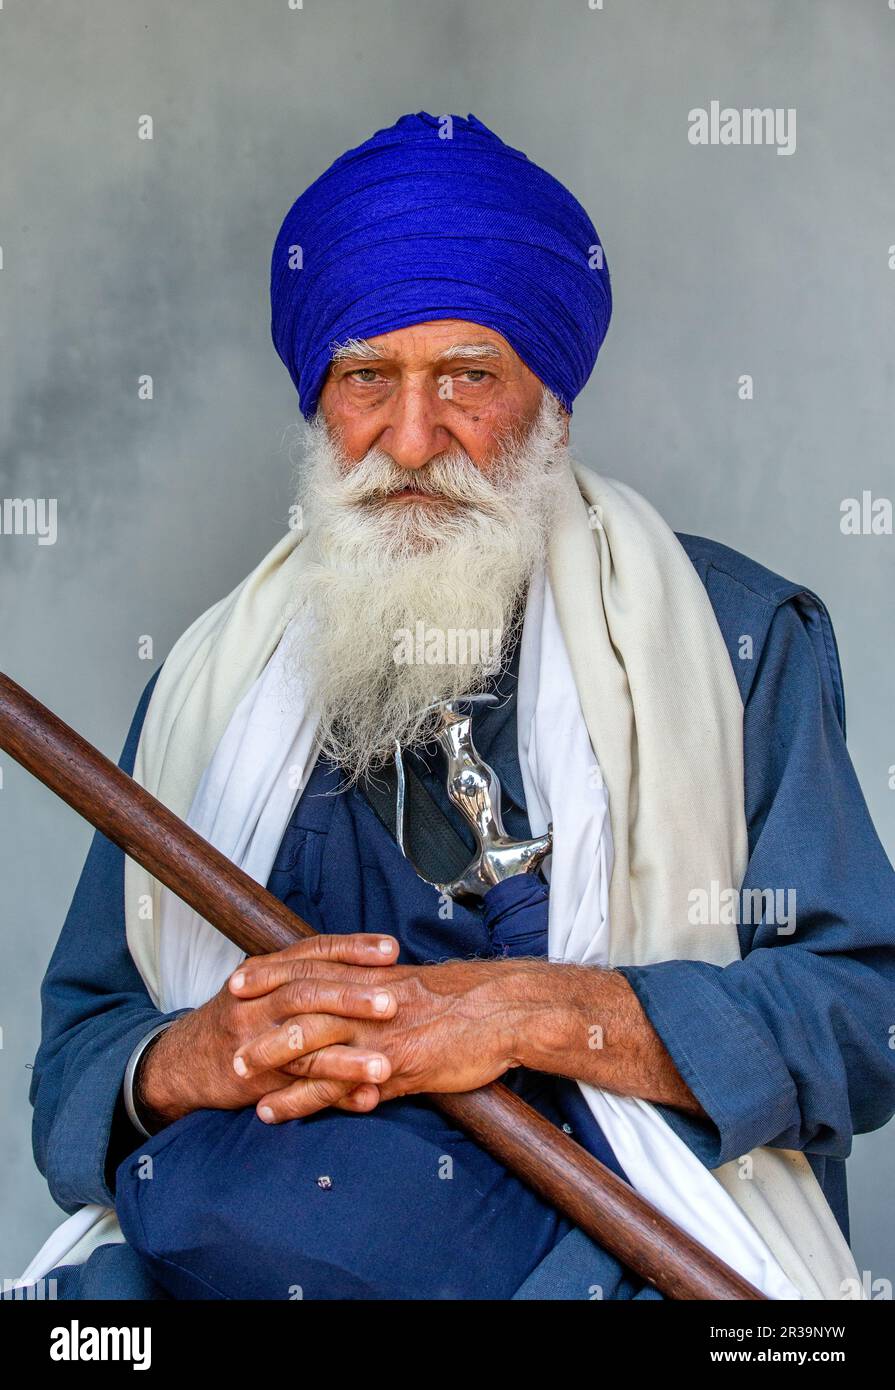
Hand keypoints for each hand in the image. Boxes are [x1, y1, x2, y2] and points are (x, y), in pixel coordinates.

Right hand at [136, 932, 401, 1127]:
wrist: (180, 1061)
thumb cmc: (239, 1019)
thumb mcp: (263, 986)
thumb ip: (307, 976)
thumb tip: (372, 968)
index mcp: (266, 971)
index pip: (312, 951)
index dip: (352, 948)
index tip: (392, 950)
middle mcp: (256, 1000)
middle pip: (307, 991)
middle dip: (351, 996)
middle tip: (393, 1002)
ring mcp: (253, 1041)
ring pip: (303, 1043)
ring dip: (347, 1057)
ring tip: (386, 1065)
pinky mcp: (254, 1080)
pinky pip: (298, 1087)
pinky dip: (334, 1094)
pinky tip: (367, 1099)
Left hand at [230, 954, 537, 1122]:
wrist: (509, 1011)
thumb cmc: (474, 1000)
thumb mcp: (424, 989)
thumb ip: (389, 997)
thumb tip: (369, 1004)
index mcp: (377, 976)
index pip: (312, 967)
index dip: (273, 972)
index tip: (239, 977)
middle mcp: (370, 1000)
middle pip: (300, 1002)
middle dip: (260, 1015)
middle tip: (225, 1024)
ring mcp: (377, 1033)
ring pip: (309, 1042)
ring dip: (269, 1059)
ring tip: (236, 1074)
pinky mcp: (390, 1067)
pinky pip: (335, 1086)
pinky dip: (300, 1100)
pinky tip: (275, 1112)